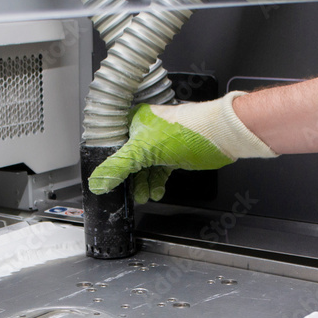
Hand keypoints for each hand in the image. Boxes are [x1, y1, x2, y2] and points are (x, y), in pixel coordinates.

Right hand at [87, 92, 275, 203]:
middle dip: (126, 178)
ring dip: (141, 184)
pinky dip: (155, 184)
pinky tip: (154, 192)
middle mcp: (146, 131)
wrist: (219, 136)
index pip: (112, 144)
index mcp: (134, 121)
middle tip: (121, 193)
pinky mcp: (172, 157)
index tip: (101, 180)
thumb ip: (118, 167)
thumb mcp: (143, 149)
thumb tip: (97, 182)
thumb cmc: (187, 130)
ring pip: (143, 168)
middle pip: (127, 159)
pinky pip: (158, 173)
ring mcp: (160, 144)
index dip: (106, 162)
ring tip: (141, 196)